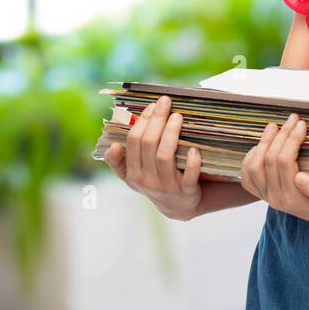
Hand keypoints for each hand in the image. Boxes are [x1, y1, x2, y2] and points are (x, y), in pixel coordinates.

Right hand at [102, 95, 202, 220]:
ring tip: (178, 116)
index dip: (142, 122)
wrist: (177, 207)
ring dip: (171, 134)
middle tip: (166, 102)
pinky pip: (189, 175)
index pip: (133, 142)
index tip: (151, 106)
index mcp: (132, 173)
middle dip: (157, 120)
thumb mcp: (132, 175)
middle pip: (148, 144)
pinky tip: (196, 148)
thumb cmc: (153, 181)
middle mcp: (146, 180)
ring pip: (165, 156)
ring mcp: (166, 187)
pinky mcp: (186, 192)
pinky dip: (192, 161)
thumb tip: (113, 146)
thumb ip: (119, 161)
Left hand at [239, 113, 308, 231]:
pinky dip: (250, 158)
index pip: (284, 162)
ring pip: (254, 166)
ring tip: (274, 126)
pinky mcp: (263, 194)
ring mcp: (267, 197)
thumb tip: (299, 178)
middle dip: (281, 135)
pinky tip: (261, 145)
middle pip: (269, 160)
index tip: (303, 124)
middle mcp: (276, 199)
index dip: (291, 139)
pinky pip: (247, 176)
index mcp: (293, 198)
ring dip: (263, 143)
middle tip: (293, 118)